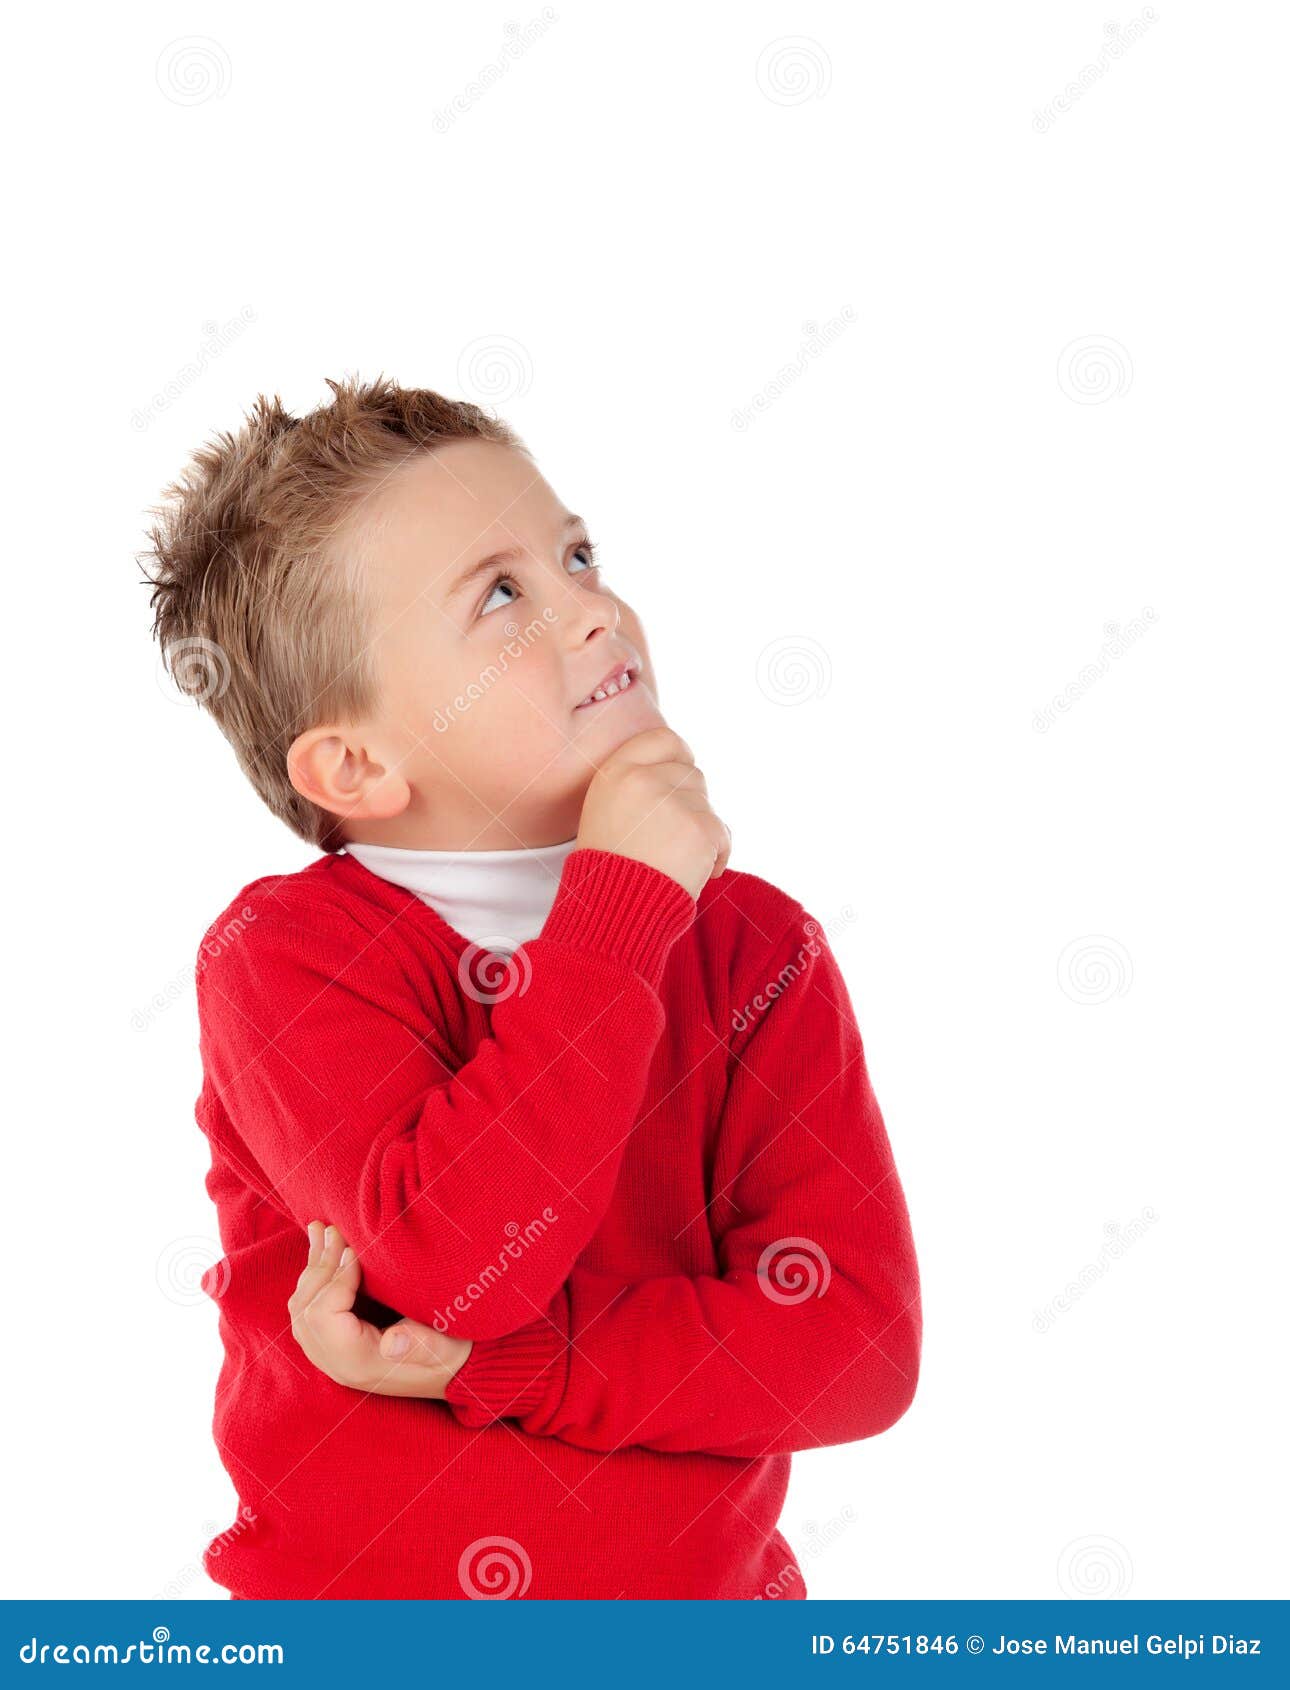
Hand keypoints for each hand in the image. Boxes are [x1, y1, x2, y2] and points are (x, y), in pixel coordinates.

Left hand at [288, 1221, 472, 1398]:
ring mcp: (331, 1357)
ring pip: (302, 1311)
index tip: (355, 1249)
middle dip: (320, 1266)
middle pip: (306, 1311)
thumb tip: (392, 1342)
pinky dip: (313, 1280)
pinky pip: (309, 1313)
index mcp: (359, 1362)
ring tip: (321, 1231)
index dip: (334, 1277)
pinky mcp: (334, 1346)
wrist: (453, 1373)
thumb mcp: (447, 1347)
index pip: (322, 1315)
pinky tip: (321, 1252)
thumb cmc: (452, 1354)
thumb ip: (423, 1344)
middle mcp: (337, 1364)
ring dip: (312, 1269)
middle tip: (334, 1229)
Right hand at [576, 724, 730, 898]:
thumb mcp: (605, 812)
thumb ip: (636, 786)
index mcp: (615, 773)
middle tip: (674, 838)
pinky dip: (717, 855)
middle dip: (691, 804)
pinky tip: (698, 873)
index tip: (681, 778)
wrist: (613, 912)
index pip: (663, 738)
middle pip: (692, 774)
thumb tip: (678, 770)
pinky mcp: (699, 828)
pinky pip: (723, 833)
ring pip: (708, 804)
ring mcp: (672, 802)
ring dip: (703, 831)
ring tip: (678, 860)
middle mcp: (642, 780)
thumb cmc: (607, 871)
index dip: (679, 756)